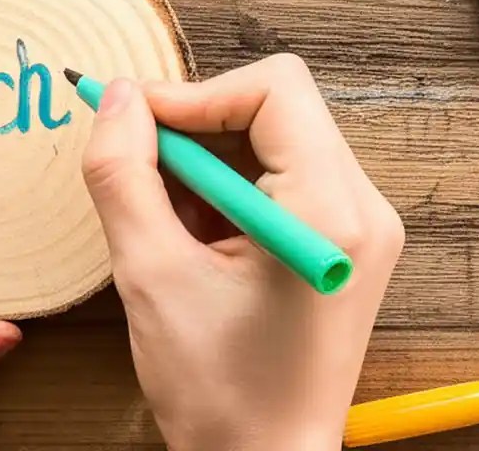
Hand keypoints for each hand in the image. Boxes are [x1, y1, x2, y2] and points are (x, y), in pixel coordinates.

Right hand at [80, 54, 403, 450]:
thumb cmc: (219, 390)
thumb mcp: (149, 273)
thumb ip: (123, 173)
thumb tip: (115, 97)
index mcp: (329, 212)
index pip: (274, 88)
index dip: (193, 93)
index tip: (132, 121)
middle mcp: (363, 209)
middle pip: (277, 108)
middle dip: (197, 126)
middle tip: (138, 167)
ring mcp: (358, 227)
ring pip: (274, 139)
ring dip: (207, 161)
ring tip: (166, 219)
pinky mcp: (341, 242)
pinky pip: (281, 177)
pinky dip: (226, 189)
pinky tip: (193, 237)